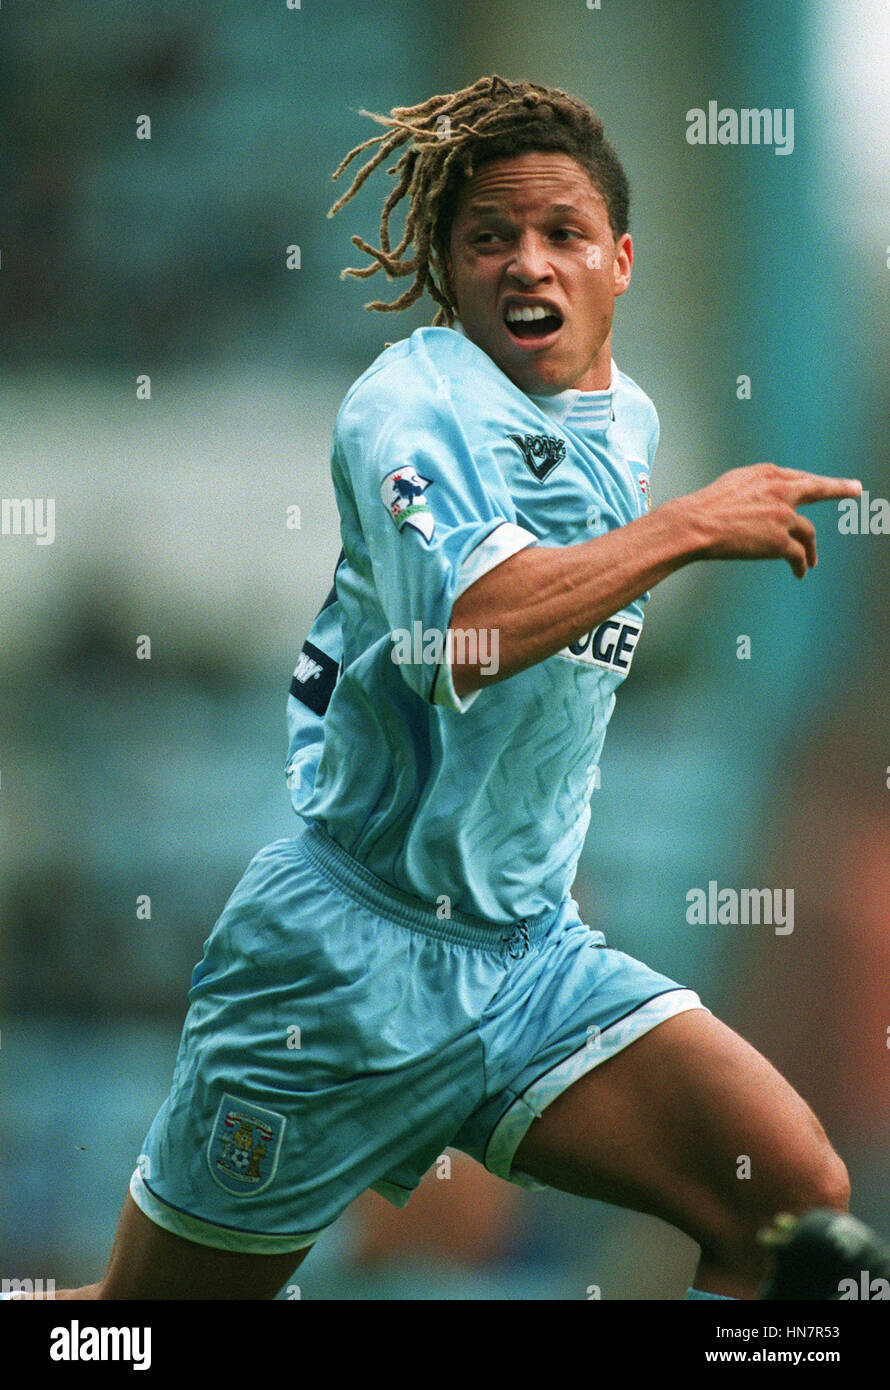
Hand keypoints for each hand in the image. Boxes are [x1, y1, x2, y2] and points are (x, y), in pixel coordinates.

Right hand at [680, 463, 861, 577]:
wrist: (695, 525)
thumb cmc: (705, 508)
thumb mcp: (733, 483)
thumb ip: (755, 486)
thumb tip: (763, 496)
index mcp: (767, 474)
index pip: (797, 478)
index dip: (812, 483)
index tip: (826, 483)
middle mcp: (781, 490)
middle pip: (818, 489)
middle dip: (839, 489)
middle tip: (854, 490)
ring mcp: (783, 515)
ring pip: (808, 532)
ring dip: (811, 548)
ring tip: (811, 561)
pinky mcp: (779, 540)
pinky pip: (798, 554)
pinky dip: (801, 564)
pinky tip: (800, 572)